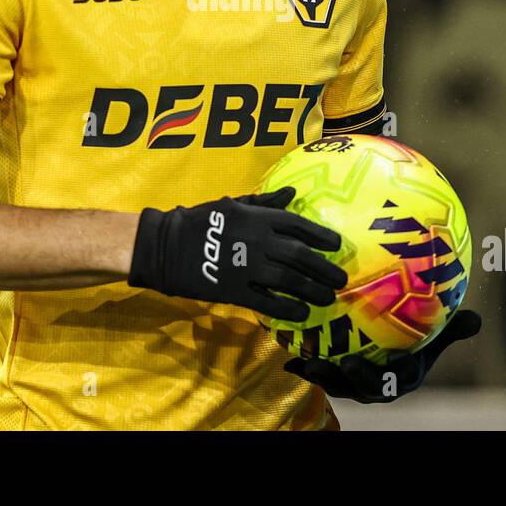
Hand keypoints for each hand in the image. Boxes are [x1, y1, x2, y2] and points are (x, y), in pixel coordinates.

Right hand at [127, 186, 348, 321]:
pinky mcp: (234, 290)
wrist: (164, 245)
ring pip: (289, 280)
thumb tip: (292, 193)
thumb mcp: (232, 203)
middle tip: (341, 278)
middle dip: (324, 267)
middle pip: (300, 255)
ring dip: (313, 289)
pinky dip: (288, 308)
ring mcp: (246, 267)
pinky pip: (268, 302)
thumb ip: (264, 202)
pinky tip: (302, 312)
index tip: (337, 245)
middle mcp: (257, 240)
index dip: (320, 236)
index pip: (298, 225)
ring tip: (328, 298)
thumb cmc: (199, 221)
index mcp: (257, 217)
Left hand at [283, 309, 481, 402]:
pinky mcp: (336, 378)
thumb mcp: (434, 337)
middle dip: (355, 379)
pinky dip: (304, 367)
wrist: (390, 355)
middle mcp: (379, 385)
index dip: (393, 375)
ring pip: (338, 384)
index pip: (400, 379)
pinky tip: (290, 358)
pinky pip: (320, 374)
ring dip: (323, 375)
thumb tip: (479, 318)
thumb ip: (451, 328)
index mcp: (403, 377)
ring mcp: (355, 384)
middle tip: (345, 362)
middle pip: (366, 387)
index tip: (388, 363)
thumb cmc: (415, 343)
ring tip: (308, 362)